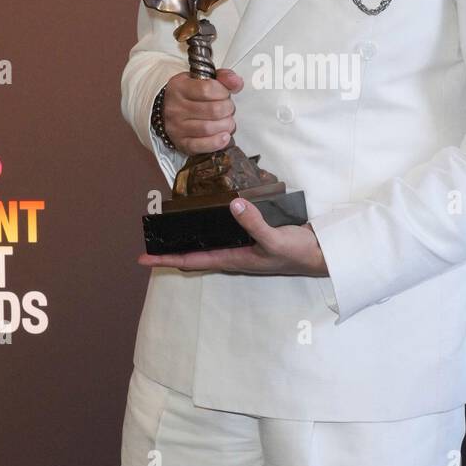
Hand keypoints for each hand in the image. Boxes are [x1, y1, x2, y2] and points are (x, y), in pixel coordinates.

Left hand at [137, 199, 329, 276]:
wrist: (321, 254)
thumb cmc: (297, 253)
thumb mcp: (274, 238)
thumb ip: (254, 222)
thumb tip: (233, 203)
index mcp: (233, 259)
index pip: (192, 261)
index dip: (166, 259)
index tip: (143, 257)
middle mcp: (234, 254)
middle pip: (195, 254)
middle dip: (172, 250)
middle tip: (150, 241)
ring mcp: (243, 246)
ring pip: (209, 243)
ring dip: (190, 238)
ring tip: (171, 228)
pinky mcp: (253, 236)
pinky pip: (225, 232)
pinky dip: (212, 225)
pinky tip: (211, 214)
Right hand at [162, 67, 242, 154]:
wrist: (169, 110)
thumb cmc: (190, 94)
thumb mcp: (202, 79)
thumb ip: (222, 77)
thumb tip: (237, 82)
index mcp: (179, 87)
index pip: (207, 89)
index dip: (223, 92)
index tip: (225, 94)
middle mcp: (175, 108)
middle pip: (212, 110)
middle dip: (227, 109)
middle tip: (228, 108)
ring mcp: (176, 127)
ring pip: (208, 128)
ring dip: (225, 125)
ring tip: (227, 121)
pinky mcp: (181, 143)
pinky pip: (201, 145)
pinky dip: (217, 142)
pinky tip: (224, 136)